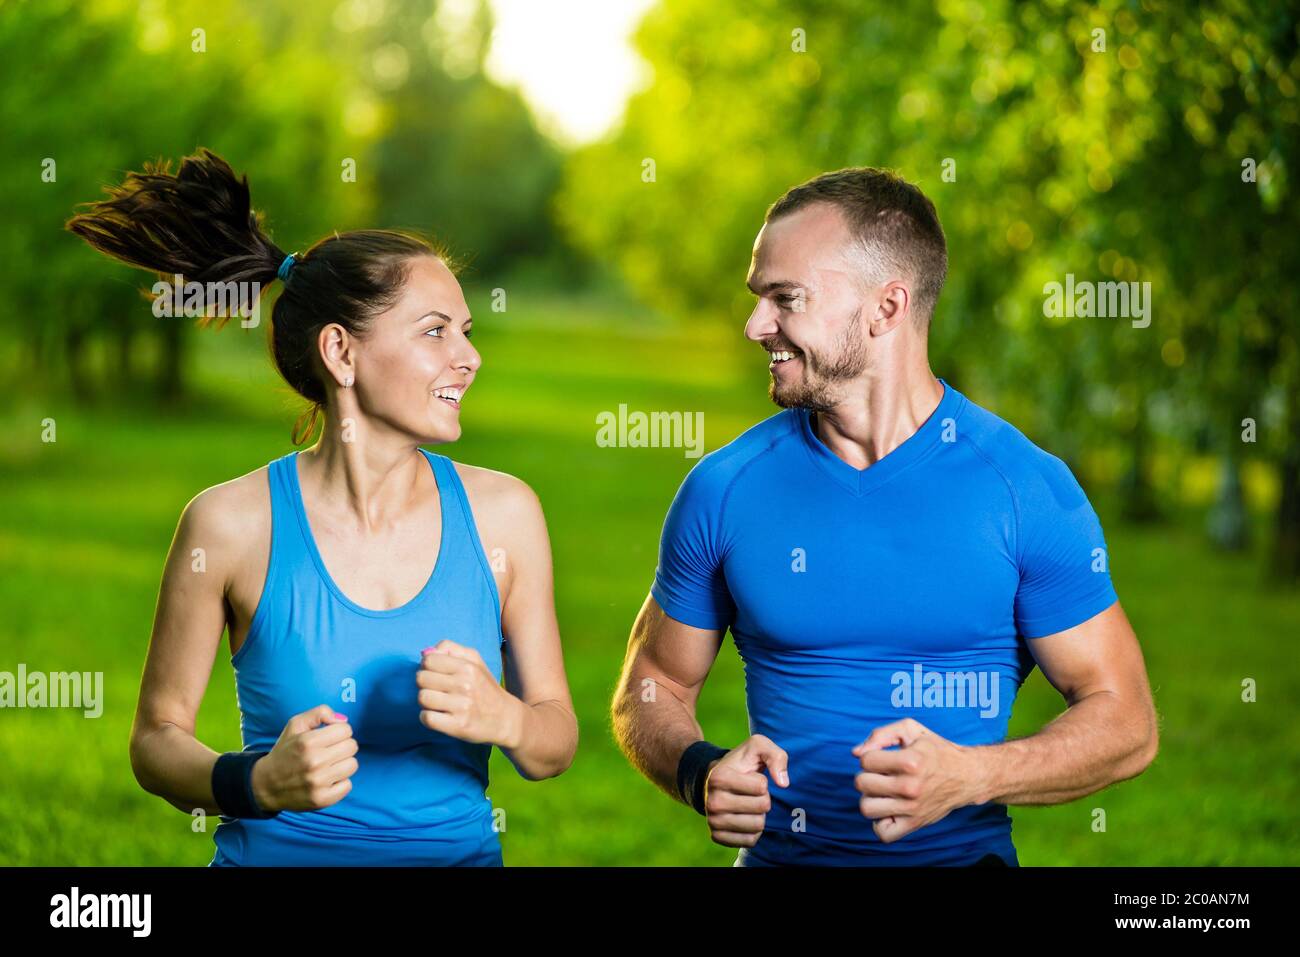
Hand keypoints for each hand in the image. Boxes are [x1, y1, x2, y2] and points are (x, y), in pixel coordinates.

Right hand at [250, 704, 357, 812]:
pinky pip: (348, 785)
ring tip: (328, 765)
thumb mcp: (295, 725)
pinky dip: (340, 782)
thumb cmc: (285, 751)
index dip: (339, 732)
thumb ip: (320, 713)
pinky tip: (327, 780)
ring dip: (343, 764)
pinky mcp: (322, 799)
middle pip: (352, 746)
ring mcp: (318, 783)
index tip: (329, 737)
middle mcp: (314, 762)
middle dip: (343, 746)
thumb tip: (343, 720)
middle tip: (329, 752)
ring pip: (352, 765)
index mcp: (308, 742)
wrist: (266, 785)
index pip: (346, 730)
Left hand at [416, 639, 521, 746]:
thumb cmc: (485, 688)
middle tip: (437, 690)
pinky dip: (427, 718)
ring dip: (426, 702)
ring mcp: (461, 706)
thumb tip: (424, 653)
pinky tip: (438, 716)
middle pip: (421, 679)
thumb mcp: (475, 661)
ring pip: (422, 698)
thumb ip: (450, 649)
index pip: (428, 661)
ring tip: (439, 703)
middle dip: (425, 684)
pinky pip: (427, 718)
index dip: (427, 667)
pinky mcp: (458, 726)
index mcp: (468, 667)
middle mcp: (465, 685)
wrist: (505, 719)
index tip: (435, 674)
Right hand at [703, 734, 789, 847]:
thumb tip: (783, 783)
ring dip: (759, 815)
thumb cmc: (741, 763)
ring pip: (758, 826)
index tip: (751, 778)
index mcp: (719, 777)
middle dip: (763, 799)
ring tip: (747, 805)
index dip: (763, 782)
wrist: (715, 782)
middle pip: (762, 807)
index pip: (761, 787)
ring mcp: (713, 821)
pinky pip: (750, 840)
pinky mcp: (718, 837)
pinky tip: (745, 819)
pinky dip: (754, 831)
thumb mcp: (758, 746)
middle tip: (751, 793)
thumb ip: (776, 756)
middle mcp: (713, 801)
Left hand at [852, 718, 974, 842]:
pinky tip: (888, 808)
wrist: (967, 775)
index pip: (866, 760)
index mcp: (911, 762)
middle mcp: (911, 787)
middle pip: (862, 784)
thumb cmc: (936, 750)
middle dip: (867, 775)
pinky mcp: (915, 824)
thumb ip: (880, 734)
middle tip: (882, 774)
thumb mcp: (910, 729)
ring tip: (883, 791)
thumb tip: (856, 753)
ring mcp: (912, 809)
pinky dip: (880, 822)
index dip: (871, 756)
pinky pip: (883, 833)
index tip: (884, 757)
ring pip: (866, 808)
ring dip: (870, 797)